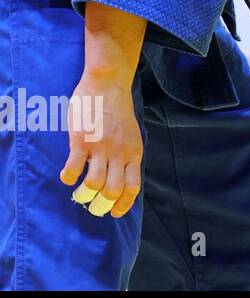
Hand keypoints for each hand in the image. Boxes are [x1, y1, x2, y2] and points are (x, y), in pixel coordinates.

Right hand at [62, 70, 142, 219]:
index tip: (114, 212)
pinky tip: (67, 176)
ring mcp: (101, 148)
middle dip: (101, 206)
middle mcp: (119, 153)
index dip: (122, 205)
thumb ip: (127, 155)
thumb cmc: (117, 110)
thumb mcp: (132, 135)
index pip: (132, 188)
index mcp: (134, 153)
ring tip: (79, 193)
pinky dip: (68, 178)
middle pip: (112, 191)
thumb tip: (121, 176)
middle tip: (92, 207)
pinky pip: (73, 169)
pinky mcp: (81, 141)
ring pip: (93, 184)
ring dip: (84, 195)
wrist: (108, 85)